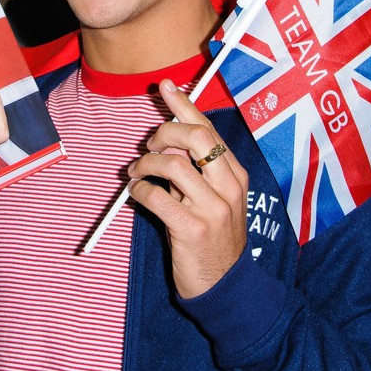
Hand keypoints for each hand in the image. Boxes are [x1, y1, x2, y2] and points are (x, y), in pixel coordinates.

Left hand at [126, 80, 247, 298]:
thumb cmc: (213, 236)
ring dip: (145, 163)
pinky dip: (139, 191)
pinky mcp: (192, 229)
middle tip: (147, 145)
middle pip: (195, 138)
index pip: (208, 129)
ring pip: (173, 164)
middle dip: (163, 133)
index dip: (184, 105)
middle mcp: (229, 186)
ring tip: (135, 173)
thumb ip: (195, 169)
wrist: (224, 284)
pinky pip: (156, 197)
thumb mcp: (213, 197)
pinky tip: (136, 195)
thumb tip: (167, 139)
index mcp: (235, 174)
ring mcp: (213, 208)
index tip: (165, 86)